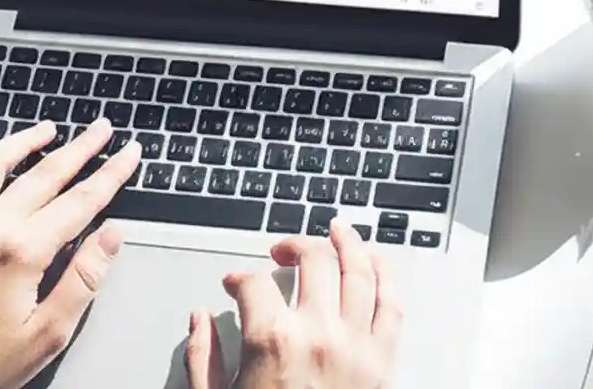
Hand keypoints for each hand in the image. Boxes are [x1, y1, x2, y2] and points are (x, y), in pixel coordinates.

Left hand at [0, 118, 141, 388]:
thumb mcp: (48, 333)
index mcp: (20, 252)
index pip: (80, 200)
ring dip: (23, 142)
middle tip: (100, 128)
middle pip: (42, 173)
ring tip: (47, 129)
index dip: (110, 173)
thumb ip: (83, 279)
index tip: (128, 153)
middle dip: (78, 147)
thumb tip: (111, 236)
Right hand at [185, 221, 402, 388]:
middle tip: (283, 249)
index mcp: (272, 341)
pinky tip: (377, 263)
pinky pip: (393, 306)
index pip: (255, 283)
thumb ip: (203, 358)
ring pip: (361, 271)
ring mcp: (358, 345)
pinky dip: (387, 276)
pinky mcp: (384, 363)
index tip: (236, 284)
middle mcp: (320, 333)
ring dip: (349, 242)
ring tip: (338, 229)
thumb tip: (198, 319)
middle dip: (294, 245)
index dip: (240, 277)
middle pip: (314, 259)